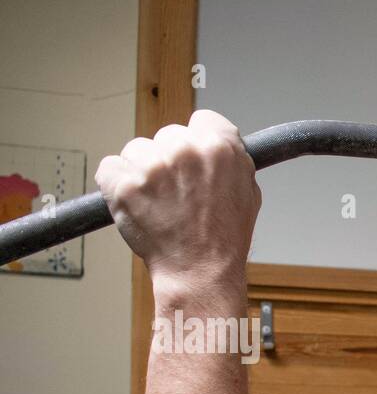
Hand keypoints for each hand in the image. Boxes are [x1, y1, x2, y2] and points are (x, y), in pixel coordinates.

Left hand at [95, 109, 260, 292]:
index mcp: (221, 149)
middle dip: (169, 159)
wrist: (200, 273)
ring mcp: (152, 167)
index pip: (203, 120)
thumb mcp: (249, 195)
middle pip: (168, 135)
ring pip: (136, 150)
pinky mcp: (123, 184)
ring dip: (142, 171)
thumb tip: (220, 147)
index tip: (194, 157)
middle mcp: (186, 151)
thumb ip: (233, 162)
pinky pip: (109, 168)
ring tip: (159, 203)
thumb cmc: (224, 241)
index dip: (199, 139)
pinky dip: (117, 185)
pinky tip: (137, 204)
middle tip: (177, 192)